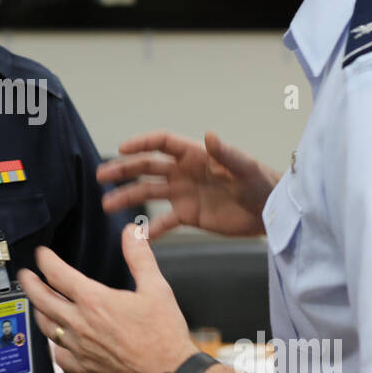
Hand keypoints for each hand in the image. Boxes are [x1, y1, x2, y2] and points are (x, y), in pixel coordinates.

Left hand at [19, 224, 198, 372]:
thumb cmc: (164, 336)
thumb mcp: (156, 288)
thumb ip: (140, 257)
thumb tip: (132, 232)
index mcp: (94, 301)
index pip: (58, 274)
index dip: (45, 261)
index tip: (41, 254)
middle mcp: (80, 324)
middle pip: (42, 300)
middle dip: (29, 284)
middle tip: (24, 275)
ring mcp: (79, 349)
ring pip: (47, 327)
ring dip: (39, 312)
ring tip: (38, 304)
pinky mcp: (84, 369)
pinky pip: (58, 355)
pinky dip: (54, 344)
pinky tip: (58, 340)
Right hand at [96, 130, 278, 238]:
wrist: (270, 211)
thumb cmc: (261, 183)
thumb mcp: (245, 167)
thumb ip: (226, 153)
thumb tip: (209, 135)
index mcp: (195, 155)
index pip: (161, 143)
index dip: (141, 143)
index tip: (121, 149)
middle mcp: (184, 172)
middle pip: (147, 167)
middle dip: (123, 170)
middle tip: (101, 177)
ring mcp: (184, 193)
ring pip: (149, 193)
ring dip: (128, 197)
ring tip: (107, 205)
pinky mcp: (188, 215)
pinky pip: (164, 221)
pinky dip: (150, 229)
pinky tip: (136, 236)